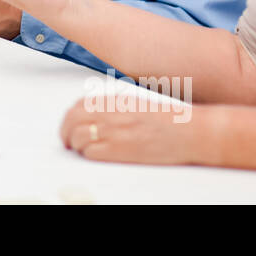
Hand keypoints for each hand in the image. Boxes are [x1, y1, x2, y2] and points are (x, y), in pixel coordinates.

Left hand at [59, 98, 206, 165]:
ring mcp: (115, 132)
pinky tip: (95, 155)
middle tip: (67, 141)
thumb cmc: (170, 120)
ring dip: (75, 144)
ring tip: (81, 149)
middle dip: (65, 131)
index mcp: (116, 101)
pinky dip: (88, 154)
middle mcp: (111, 113)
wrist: (190, 131)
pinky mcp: (121, 150)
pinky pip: (91, 153)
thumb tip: (95, 114)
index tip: (70, 124)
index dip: (69, 117)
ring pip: (78, 137)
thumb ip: (115, 108)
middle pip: (72, 120)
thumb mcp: (138, 105)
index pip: (79, 105)